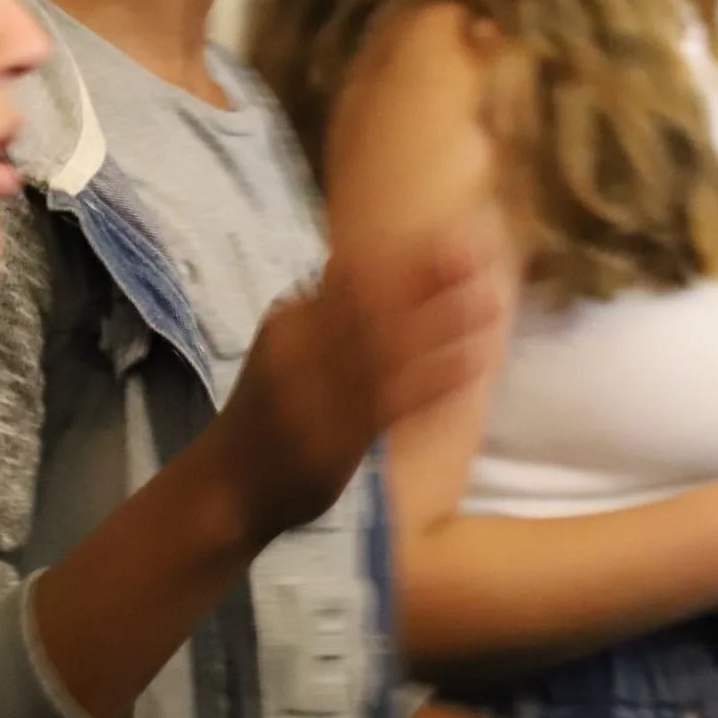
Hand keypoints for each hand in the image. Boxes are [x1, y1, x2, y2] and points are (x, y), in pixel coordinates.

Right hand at [216, 216, 505, 548]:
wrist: (227, 486)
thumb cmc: (266, 411)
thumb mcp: (281, 347)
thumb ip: (318, 310)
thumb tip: (351, 260)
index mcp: (290, 322)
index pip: (351, 277)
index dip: (405, 256)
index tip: (452, 231)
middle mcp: (301, 351)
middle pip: (374, 306)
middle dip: (429, 280)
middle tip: (479, 253)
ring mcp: (318, 396)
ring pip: (389, 351)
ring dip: (442, 326)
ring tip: (490, 302)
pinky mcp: (337, 440)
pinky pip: (395, 404)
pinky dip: (436, 380)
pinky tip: (472, 364)